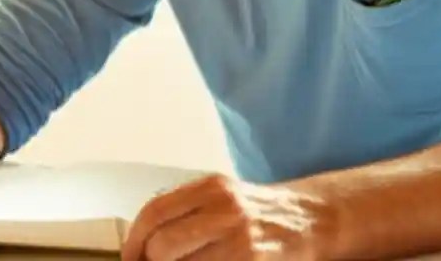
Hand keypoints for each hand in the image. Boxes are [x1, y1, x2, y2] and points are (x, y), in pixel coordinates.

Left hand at [121, 174, 333, 260]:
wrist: (310, 220)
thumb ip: (184, 210)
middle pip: (163, 246)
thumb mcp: (221, 196)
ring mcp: (241, 240)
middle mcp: (225, 210)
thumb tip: (141, 241)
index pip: (154, 212)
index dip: (134, 241)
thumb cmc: (258, 212)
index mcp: (211, 187)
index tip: (130, 258)